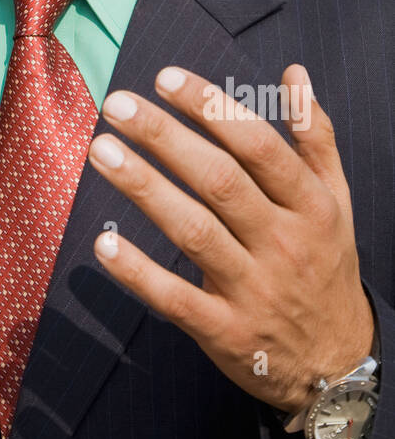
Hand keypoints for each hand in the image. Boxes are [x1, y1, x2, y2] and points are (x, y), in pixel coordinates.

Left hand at [88, 63, 374, 414]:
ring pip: (193, 231)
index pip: (257, 145)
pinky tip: (104, 243)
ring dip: (144, 188)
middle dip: (164, 137)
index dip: (211, 108)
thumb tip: (294, 74)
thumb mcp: (335, 199)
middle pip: (219, 181)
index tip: (164, 77)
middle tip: (117, 103)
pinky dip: (139, 272)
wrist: (337, 364)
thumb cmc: (325, 263)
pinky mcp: (224, 330)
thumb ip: (314, 135)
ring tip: (101, 150)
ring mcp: (253, 289)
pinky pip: (176, 298)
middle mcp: (283, 242)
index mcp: (309, 204)